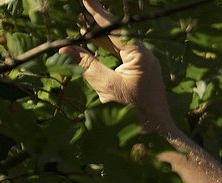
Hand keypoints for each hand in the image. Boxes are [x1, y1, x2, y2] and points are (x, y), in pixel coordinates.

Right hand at [59, 0, 173, 132]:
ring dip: (98, 38)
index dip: (99, 14)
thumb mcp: (107, 86)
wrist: (156, 131)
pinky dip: (103, 52)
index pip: (117, 29)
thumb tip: (65, 49)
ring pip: (116, 46)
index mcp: (140, 55)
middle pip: (116, 35)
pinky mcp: (138, 73)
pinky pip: (118, 57)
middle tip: (78, 13)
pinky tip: (90, 46)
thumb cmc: (134, 110)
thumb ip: (86, 65)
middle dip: (96, 25)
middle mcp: (143, 56)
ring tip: (80, 26)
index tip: (86, 0)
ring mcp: (142, 64)